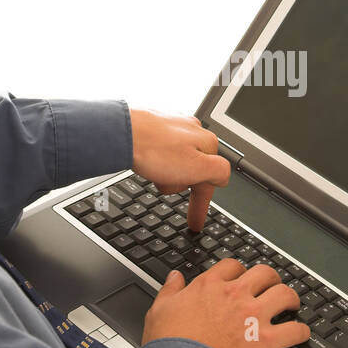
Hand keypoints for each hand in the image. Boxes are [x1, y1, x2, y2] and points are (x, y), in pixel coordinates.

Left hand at [129, 109, 230, 230]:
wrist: (123, 133)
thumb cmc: (155, 150)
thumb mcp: (197, 168)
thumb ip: (219, 172)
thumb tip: (223, 177)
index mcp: (207, 143)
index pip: (212, 179)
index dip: (201, 204)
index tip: (195, 222)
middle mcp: (193, 131)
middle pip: (192, 171)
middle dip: (179, 184)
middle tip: (163, 184)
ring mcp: (174, 126)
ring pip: (175, 162)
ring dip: (165, 173)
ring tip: (152, 171)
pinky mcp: (156, 126)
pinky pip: (160, 151)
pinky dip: (154, 161)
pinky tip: (146, 162)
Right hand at [142, 259, 311, 347]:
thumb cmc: (169, 346)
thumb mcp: (159, 310)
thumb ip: (170, 291)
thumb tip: (175, 277)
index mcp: (210, 286)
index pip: (232, 266)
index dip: (239, 271)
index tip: (240, 278)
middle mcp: (236, 295)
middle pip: (264, 274)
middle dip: (270, 278)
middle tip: (271, 286)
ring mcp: (254, 316)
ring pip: (284, 294)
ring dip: (290, 299)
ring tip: (291, 304)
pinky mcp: (267, 341)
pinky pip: (294, 330)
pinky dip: (301, 332)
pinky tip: (301, 334)